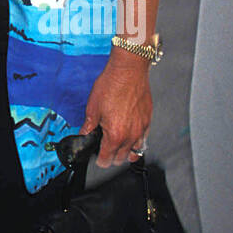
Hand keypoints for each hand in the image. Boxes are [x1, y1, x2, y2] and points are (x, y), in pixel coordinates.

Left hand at [80, 51, 151, 167]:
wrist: (129, 71)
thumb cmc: (112, 85)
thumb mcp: (93, 107)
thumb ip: (89, 125)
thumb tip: (84, 133)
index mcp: (115, 135)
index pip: (108, 159)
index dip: (101, 161)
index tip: (98, 159)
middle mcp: (131, 135)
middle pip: (122, 158)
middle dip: (112, 158)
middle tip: (105, 151)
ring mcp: (141, 129)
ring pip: (135, 152)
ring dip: (126, 152)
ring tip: (119, 147)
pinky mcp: (148, 120)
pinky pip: (144, 139)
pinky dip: (137, 142)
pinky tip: (131, 137)